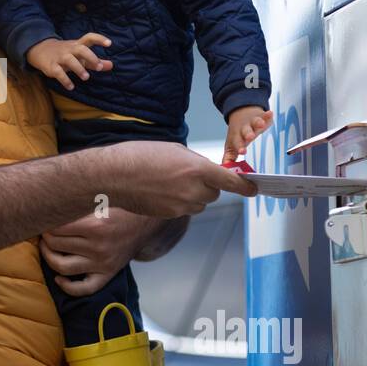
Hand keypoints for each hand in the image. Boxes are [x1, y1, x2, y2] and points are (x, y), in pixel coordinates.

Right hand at [25, 33, 112, 89]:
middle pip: (81, 49)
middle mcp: (70, 49)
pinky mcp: (52, 66)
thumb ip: (95, 61)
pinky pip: (58, 72)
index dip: (99, 39)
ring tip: (86, 77)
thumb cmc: (66, 54)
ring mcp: (60, 57)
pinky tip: (71, 87)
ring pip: (69, 60)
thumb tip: (111, 65)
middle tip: (99, 67)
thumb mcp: (80, 56)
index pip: (89, 37)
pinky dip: (65, 80)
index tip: (109, 43)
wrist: (41, 50)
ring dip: (78, 68)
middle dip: (90, 57)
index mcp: (78, 45)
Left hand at [41, 207, 157, 296]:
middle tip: (44, 230)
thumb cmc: (118, 207)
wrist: (145, 223)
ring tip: (47, 248)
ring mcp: (103, 263)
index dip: (46, 224)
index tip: (44, 219)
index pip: (57, 228)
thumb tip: (48, 202)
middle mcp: (99, 246)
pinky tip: (58, 278)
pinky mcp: (107, 274)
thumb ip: (78, 202)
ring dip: (48, 257)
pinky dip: (67, 287)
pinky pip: (84, 289)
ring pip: (62, 267)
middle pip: (56, 245)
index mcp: (96, 225)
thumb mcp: (100, 199)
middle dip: (45, 237)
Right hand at [102, 140, 256, 218]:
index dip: (245, 186)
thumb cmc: (139, 156)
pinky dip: (177, 200)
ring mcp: (181, 206)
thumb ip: (195, 162)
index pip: (231, 182)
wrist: (113, 176)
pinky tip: (159, 189)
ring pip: (199, 202)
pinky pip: (183, 208)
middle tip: (190, 174)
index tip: (253, 188)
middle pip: (214, 193)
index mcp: (197, 170)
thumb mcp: (173, 150)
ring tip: (169, 180)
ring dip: (193, 194)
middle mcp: (193, 190)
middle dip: (208, 185)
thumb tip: (206, 171)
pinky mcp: (169, 215)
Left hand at [223, 105, 274, 163]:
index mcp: (237, 138)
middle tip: (249, 137)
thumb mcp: (232, 145)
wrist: (239, 113)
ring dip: (258, 123)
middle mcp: (244, 130)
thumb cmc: (237, 133)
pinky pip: (264, 115)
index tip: (242, 152)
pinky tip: (270, 114)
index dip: (240, 148)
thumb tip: (225, 168)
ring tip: (261, 124)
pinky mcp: (260, 116)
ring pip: (255, 122)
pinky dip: (267, 115)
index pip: (238, 144)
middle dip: (248, 134)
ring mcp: (252, 123)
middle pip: (246, 132)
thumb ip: (229, 157)